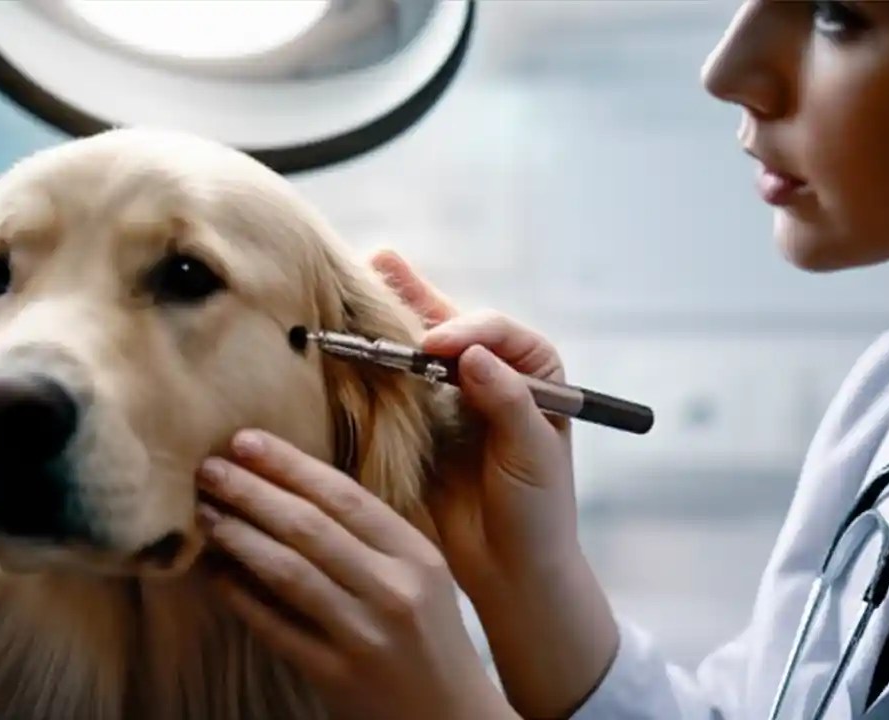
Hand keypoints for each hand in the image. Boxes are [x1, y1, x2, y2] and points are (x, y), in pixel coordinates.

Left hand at [196, 429, 516, 719]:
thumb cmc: (429, 638)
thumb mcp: (421, 576)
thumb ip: (370, 536)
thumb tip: (291, 486)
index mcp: (416, 555)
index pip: (345, 496)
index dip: (289, 464)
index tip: (245, 440)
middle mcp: (394, 591)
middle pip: (310, 527)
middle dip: (252, 492)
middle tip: (209, 468)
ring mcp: (364, 636)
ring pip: (288, 573)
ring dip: (239, 538)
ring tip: (207, 513)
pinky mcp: (335, 677)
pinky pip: (275, 627)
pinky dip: (240, 596)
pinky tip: (217, 574)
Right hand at [370, 249, 619, 718]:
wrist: (508, 570)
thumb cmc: (539, 513)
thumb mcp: (533, 457)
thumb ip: (508, 403)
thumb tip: (473, 356)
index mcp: (534, 374)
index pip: (498, 335)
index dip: (466, 332)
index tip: (436, 348)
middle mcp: (492, 374)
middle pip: (453, 323)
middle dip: (416, 294)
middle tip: (379, 262)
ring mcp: (451, 395)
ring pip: (418, 344)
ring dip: (389, 314)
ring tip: (360, 274)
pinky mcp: (418, 421)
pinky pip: (393, 382)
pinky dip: (372, 358)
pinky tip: (350, 333)